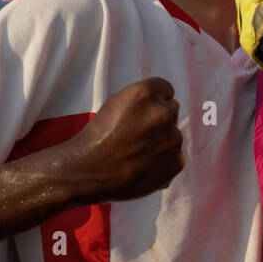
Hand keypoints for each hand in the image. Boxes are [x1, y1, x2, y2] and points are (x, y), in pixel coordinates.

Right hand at [66, 78, 183, 200]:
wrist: (87, 171)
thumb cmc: (97, 137)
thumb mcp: (115, 104)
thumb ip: (143, 100)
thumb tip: (171, 103)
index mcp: (145, 93)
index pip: (165, 89)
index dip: (153, 102)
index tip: (142, 114)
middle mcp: (162, 113)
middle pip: (170, 112)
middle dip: (158, 122)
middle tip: (136, 137)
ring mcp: (172, 139)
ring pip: (173, 137)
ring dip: (161, 144)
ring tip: (136, 155)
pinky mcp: (175, 162)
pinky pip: (175, 159)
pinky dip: (163, 164)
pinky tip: (143, 167)